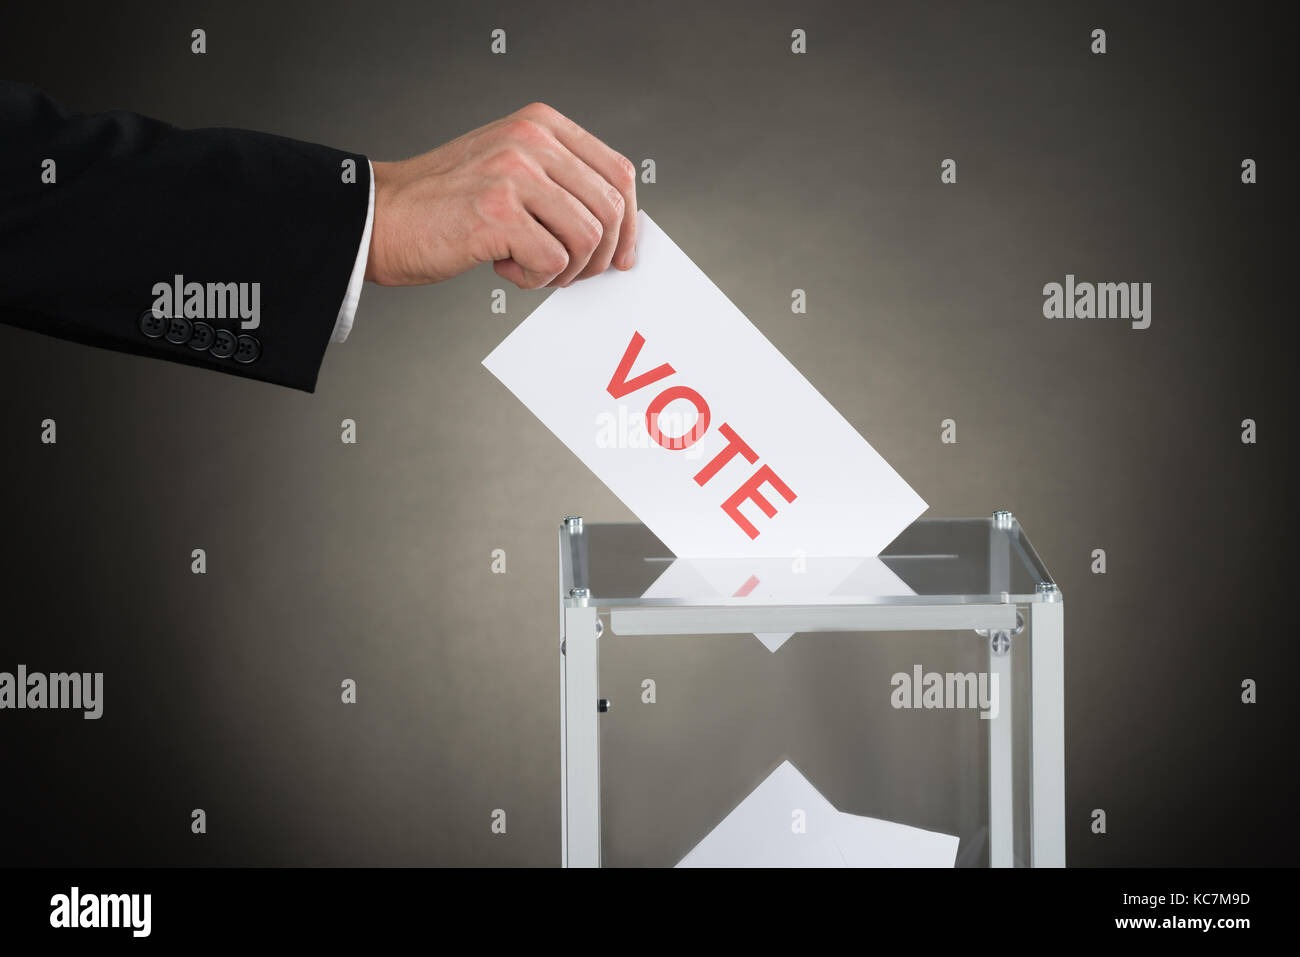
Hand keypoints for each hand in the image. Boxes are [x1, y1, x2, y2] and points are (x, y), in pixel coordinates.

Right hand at [364, 102, 638, 289]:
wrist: (380, 217)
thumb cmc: (445, 204)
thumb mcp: (510, 170)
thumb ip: (560, 184)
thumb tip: (618, 228)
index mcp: (541, 124)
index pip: (618, 173)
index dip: (630, 224)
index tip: (622, 256)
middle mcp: (531, 139)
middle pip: (610, 209)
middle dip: (599, 256)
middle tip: (571, 274)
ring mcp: (514, 173)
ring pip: (587, 238)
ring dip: (565, 270)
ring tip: (528, 266)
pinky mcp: (498, 211)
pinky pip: (554, 261)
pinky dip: (534, 279)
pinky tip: (504, 266)